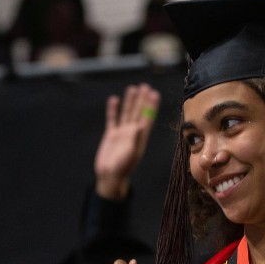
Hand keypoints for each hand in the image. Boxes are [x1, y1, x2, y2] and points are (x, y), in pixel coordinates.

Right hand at [94, 84, 160, 200]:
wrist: (110, 177)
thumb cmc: (122, 168)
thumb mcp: (130, 153)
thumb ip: (135, 139)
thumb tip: (141, 124)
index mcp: (140, 137)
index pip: (147, 118)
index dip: (151, 106)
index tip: (154, 93)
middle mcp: (132, 133)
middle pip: (139, 112)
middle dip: (142, 99)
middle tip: (145, 86)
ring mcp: (122, 134)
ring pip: (127, 113)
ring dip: (130, 101)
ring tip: (132, 88)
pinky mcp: (111, 136)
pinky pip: (113, 119)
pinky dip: (113, 109)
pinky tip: (114, 100)